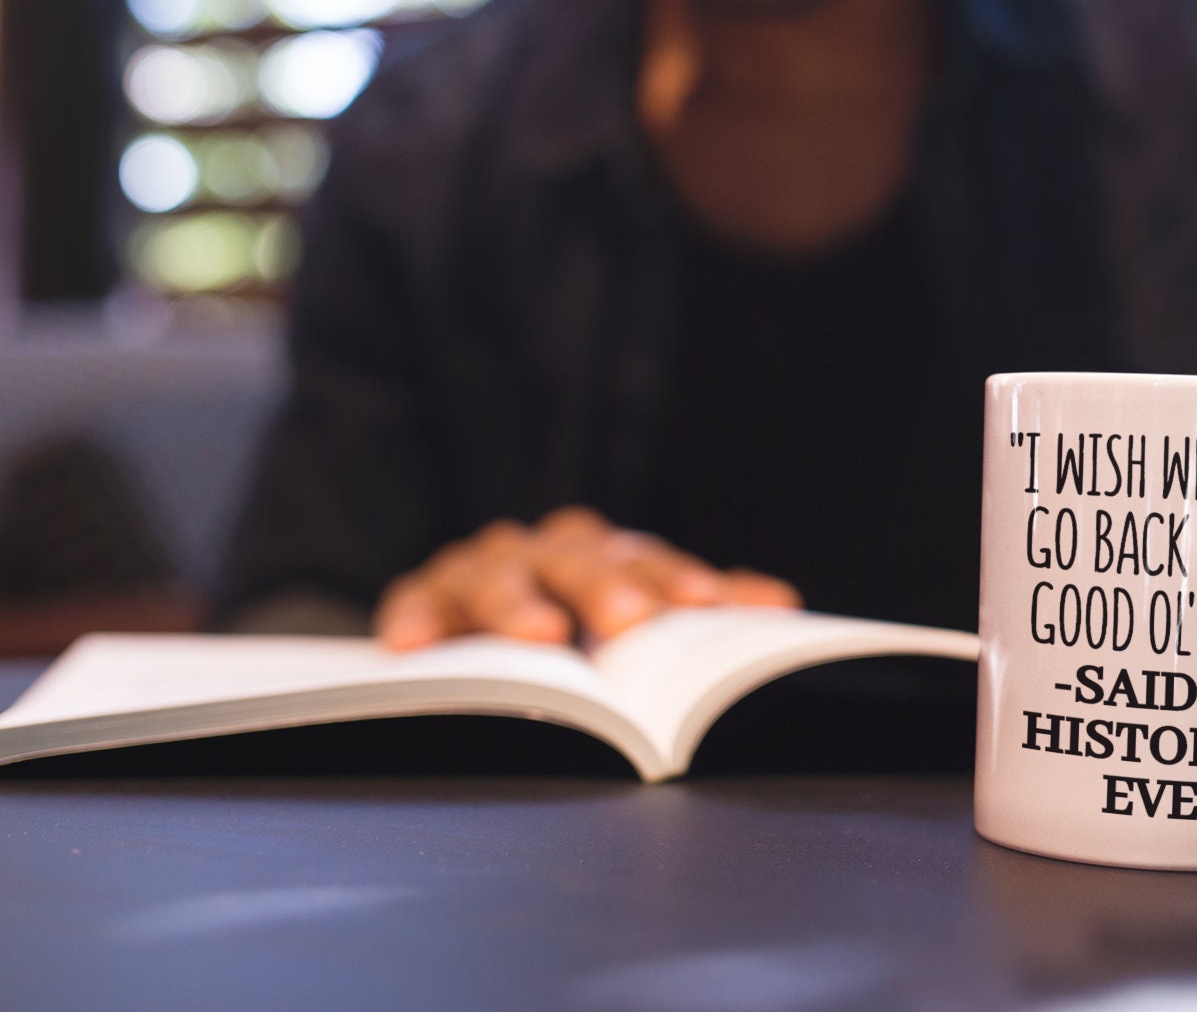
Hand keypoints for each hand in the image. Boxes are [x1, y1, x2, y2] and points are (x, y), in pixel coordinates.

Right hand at [375, 505, 801, 650]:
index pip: (647, 561)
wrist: (469, 635)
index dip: (677, 580)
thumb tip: (781, 607)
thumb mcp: (633, 621)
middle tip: (629, 621)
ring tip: (538, 637)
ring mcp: (482, 570)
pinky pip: (415, 604)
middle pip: (577, 559)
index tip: (701, 605)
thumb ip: (702, 614)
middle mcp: (545, 552)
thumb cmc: (574, 628)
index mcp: (604, 555)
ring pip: (497, 574)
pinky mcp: (421, 598)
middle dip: (605, 587)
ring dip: (517, 603)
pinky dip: (415, 620)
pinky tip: (416, 645)